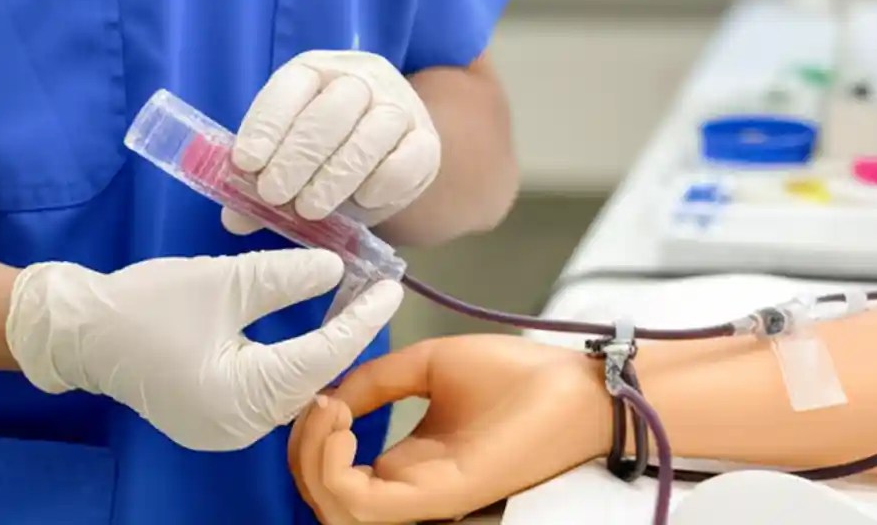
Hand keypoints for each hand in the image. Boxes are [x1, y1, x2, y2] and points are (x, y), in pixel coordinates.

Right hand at [6, 250, 401, 450]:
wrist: (79, 331)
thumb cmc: (146, 304)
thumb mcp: (225, 281)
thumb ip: (286, 278)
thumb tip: (338, 269)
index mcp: (239, 396)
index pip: (320, 356)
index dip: (361, 319)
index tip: (391, 286)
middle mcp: (238, 427)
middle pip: (312, 378)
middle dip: (346, 334)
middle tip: (376, 291)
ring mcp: (225, 430)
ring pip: (294, 388)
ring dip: (323, 348)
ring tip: (354, 305)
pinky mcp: (216, 420)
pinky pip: (270, 392)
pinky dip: (295, 362)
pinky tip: (315, 331)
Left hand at [224, 50, 439, 232]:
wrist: (384, 154)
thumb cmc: (324, 152)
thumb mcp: (286, 157)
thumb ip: (260, 181)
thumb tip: (235, 219)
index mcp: (317, 70)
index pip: (292, 85)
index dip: (268, 124)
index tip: (247, 163)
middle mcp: (361, 78)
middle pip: (333, 108)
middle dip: (299, 155)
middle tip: (274, 194)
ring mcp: (399, 106)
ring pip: (373, 132)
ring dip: (337, 175)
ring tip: (310, 209)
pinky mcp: (426, 140)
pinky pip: (409, 158)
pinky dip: (384, 182)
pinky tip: (362, 202)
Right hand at [288, 335, 612, 523]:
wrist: (575, 384)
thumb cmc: (517, 375)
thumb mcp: (430, 365)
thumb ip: (377, 381)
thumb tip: (330, 396)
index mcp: (407, 463)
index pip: (335, 474)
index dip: (310, 439)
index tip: (318, 394)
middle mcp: (408, 488)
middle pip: (325, 499)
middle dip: (301, 452)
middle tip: (318, 404)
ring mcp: (422, 497)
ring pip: (336, 513)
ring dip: (313, 462)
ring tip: (331, 413)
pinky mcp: (440, 497)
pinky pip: (364, 509)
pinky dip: (335, 471)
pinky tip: (344, 426)